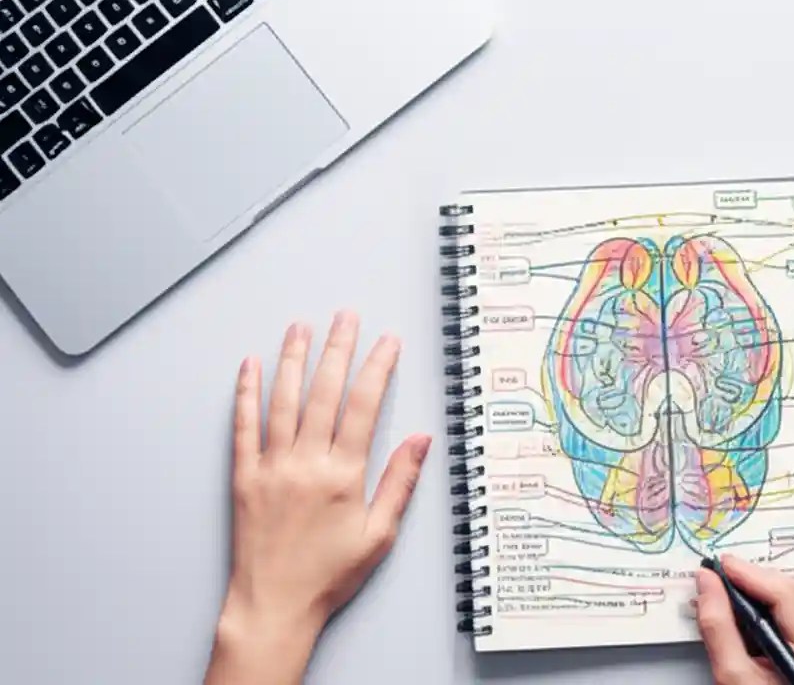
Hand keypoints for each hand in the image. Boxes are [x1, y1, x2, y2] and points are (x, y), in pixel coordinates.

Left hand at [205, 312, 431, 684]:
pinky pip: (243, 426)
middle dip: (338, 349)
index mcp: (344, 475)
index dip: (378, 369)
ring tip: (301, 327)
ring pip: (284, 400)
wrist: (274, 605)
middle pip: (324, 392)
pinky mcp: (243, 477)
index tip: (388, 343)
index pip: (364, 407)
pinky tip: (251, 367)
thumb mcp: (380, 534)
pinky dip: (246, 394)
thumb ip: (400, 482)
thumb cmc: (328, 576)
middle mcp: (306, 463)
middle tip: (345, 316)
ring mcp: (272, 467)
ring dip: (293, 359)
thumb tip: (422, 440)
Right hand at [694, 555, 793, 684]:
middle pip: (793, 592)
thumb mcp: (735, 679)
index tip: (720, 566)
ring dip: (761, 594)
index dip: (749, 574)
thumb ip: (719, 627)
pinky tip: (750, 615)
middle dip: (753, 581)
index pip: (785, 594)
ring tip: (729, 598)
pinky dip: (772, 609)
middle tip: (718, 579)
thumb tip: (708, 585)